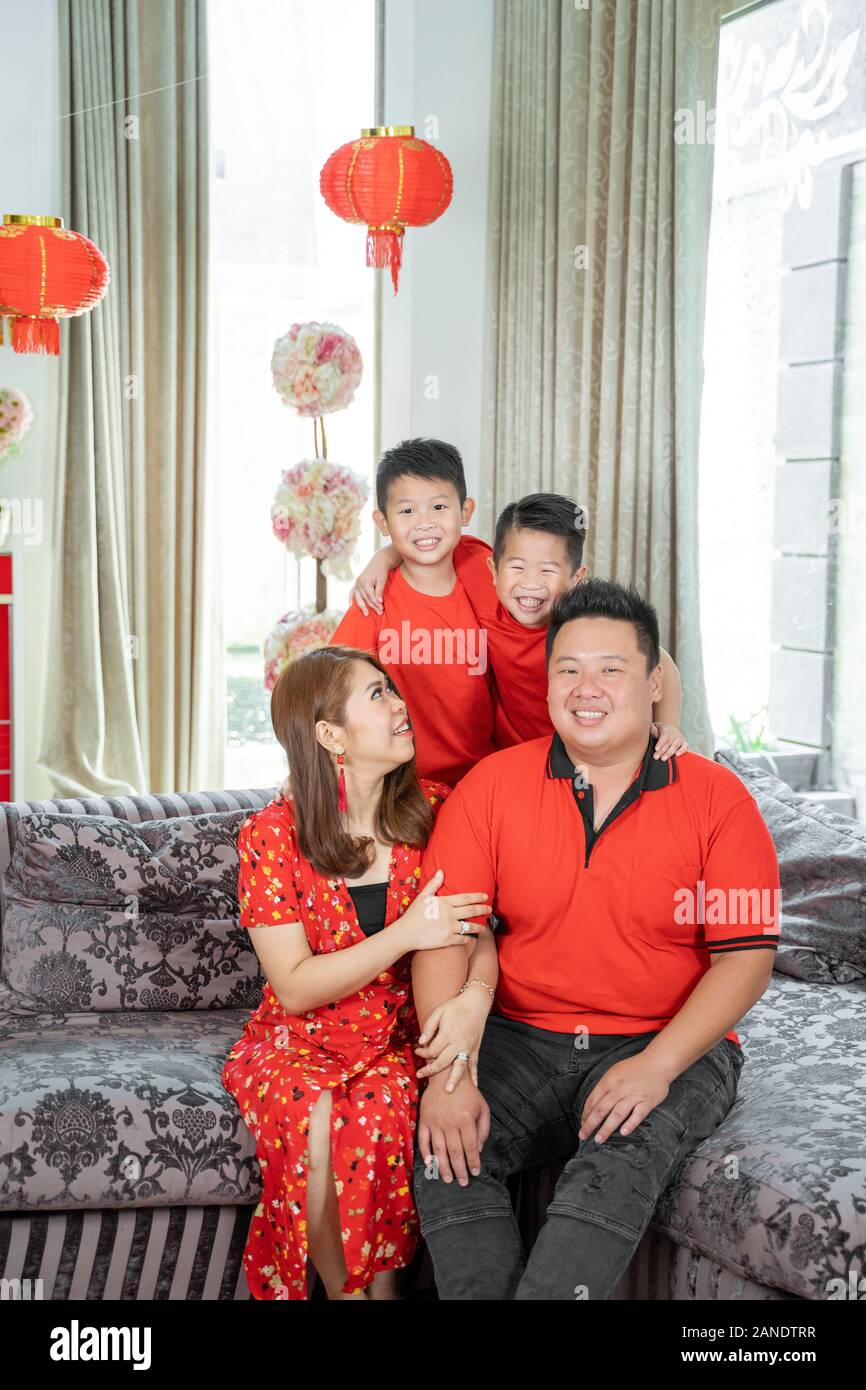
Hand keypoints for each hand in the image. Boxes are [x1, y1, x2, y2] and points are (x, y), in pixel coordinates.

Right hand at [350, 552, 390, 614]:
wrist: (379, 561)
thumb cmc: (381, 571)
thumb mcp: (382, 580)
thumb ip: (379, 590)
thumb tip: (379, 601)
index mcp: (364, 581)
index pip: (370, 596)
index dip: (376, 603)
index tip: (382, 608)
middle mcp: (358, 583)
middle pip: (365, 598)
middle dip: (372, 606)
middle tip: (380, 613)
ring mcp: (356, 583)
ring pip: (358, 597)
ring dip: (362, 606)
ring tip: (367, 614)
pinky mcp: (357, 584)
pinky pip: (352, 593)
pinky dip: (351, 599)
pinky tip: (350, 606)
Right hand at [396, 869, 491, 952]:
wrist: (406, 933)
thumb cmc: (413, 914)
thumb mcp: (423, 897)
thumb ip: (433, 884)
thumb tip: (441, 871)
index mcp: (445, 903)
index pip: (466, 898)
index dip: (477, 897)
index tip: (485, 896)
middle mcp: (449, 915)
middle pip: (471, 911)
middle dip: (483, 909)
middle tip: (489, 909)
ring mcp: (449, 928)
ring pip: (470, 927)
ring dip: (479, 927)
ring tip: (483, 927)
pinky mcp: (448, 940)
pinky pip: (463, 939)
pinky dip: (469, 939)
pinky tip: (471, 938)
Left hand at [414, 987, 490, 1089]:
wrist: (476, 1002)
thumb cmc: (455, 1006)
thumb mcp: (439, 1011)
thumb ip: (429, 1027)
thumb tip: (421, 1042)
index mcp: (448, 1034)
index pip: (432, 1050)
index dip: (423, 1052)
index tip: (417, 1050)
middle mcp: (459, 1043)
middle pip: (443, 1062)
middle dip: (430, 1070)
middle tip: (420, 1075)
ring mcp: (468, 1047)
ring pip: (460, 1067)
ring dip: (454, 1080)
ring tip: (448, 1091)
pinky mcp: (476, 1048)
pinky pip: (475, 1064)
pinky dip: (475, 1075)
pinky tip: (474, 1086)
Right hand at [417, 1071, 489, 1185]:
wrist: (447, 1074)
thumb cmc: (468, 1092)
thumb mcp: (482, 1108)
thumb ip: (483, 1129)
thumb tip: (478, 1149)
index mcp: (466, 1119)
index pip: (470, 1147)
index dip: (473, 1162)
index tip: (476, 1173)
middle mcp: (450, 1122)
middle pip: (455, 1152)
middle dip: (460, 1170)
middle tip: (463, 1182)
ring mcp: (435, 1122)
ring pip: (439, 1150)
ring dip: (444, 1167)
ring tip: (448, 1179)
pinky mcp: (425, 1119)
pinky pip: (423, 1140)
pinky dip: (426, 1153)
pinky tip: (430, 1164)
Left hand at [577, 1052, 672, 1143]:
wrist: (657, 1062)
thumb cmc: (635, 1068)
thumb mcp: (614, 1072)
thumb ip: (604, 1086)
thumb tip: (593, 1103)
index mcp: (609, 1080)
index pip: (593, 1100)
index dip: (586, 1114)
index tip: (582, 1124)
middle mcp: (619, 1089)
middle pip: (602, 1109)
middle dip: (591, 1124)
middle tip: (583, 1135)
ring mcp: (634, 1095)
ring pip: (617, 1114)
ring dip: (606, 1128)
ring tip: (599, 1139)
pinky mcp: (647, 1101)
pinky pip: (638, 1115)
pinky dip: (630, 1124)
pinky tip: (623, 1132)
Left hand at [651, 722, 688, 758]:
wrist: (671, 730)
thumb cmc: (661, 731)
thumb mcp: (655, 728)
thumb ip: (654, 730)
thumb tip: (654, 732)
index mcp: (667, 729)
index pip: (664, 736)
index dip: (660, 742)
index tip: (656, 749)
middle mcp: (675, 734)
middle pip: (668, 742)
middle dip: (662, 751)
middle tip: (656, 757)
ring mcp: (681, 739)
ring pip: (675, 746)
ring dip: (669, 753)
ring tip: (663, 758)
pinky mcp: (685, 744)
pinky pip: (685, 748)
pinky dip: (682, 751)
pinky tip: (677, 755)